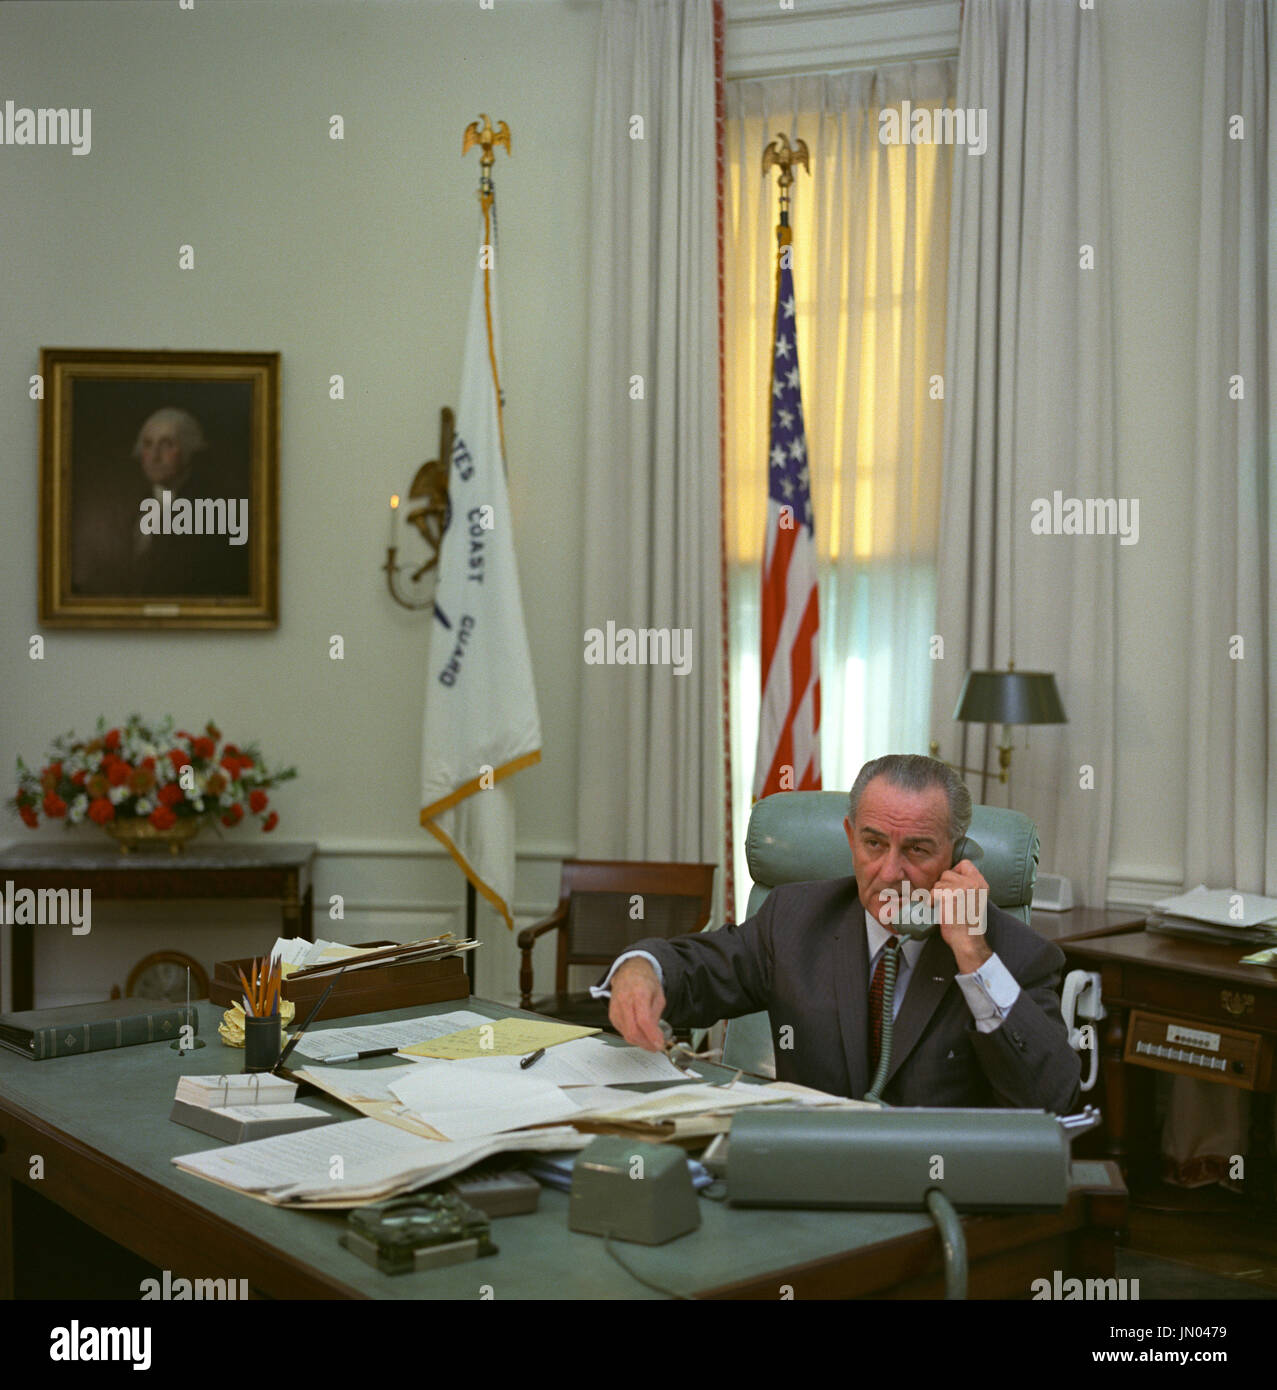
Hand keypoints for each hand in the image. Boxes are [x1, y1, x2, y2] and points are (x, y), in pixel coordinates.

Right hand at [607, 958, 666, 1050]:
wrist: (629, 972)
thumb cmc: (645, 981)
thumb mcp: (659, 996)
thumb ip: (656, 1016)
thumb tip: (655, 1036)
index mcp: (639, 993)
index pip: (643, 1020)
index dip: (651, 1035)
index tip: (659, 1044)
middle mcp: (624, 1001)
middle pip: (632, 1030)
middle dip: (645, 1043)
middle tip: (655, 1046)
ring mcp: (616, 1008)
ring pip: (626, 1034)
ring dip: (639, 1041)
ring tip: (649, 1040)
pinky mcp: (612, 1014)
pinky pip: (622, 1031)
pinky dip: (632, 1036)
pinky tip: (640, 1033)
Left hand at [932, 857, 991, 972]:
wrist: (967, 940)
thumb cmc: (967, 923)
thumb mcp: (973, 898)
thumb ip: (966, 885)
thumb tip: (948, 875)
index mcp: (981, 884)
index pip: (965, 864)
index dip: (955, 872)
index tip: (953, 885)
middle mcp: (973, 884)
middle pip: (947, 873)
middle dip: (943, 886)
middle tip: (948, 901)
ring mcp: (961, 888)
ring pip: (938, 883)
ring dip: (937, 895)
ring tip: (945, 907)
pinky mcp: (949, 895)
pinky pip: (933, 892)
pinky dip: (932, 901)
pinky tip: (939, 909)